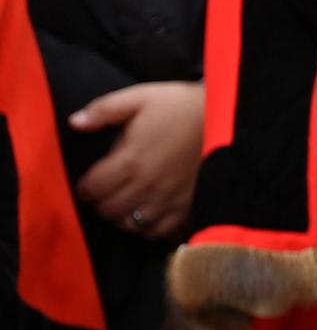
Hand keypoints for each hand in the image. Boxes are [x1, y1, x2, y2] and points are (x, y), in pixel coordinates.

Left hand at [71, 81, 204, 238]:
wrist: (228, 117)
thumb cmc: (182, 106)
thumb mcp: (141, 97)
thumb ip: (104, 109)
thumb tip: (74, 123)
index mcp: (130, 160)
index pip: (92, 190)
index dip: (85, 187)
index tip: (91, 181)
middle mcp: (147, 186)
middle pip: (109, 211)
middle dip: (102, 203)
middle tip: (108, 193)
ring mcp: (170, 199)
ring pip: (133, 226)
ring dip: (124, 217)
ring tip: (128, 204)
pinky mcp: (190, 206)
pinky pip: (162, 232)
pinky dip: (151, 228)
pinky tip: (152, 214)